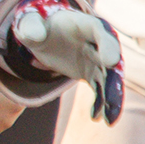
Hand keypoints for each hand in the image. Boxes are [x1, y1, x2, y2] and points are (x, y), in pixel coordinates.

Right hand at [0, 50, 24, 139]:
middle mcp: (13, 114)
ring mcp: (1, 126)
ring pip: (6, 108)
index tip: (7, 68)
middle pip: (18, 96)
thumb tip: (9, 52)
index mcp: (17, 95)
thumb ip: (0, 57)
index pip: (28, 81)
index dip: (17, 73)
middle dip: (9, 88)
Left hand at [12, 1, 124, 122]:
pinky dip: (100, 103)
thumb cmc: (38, 26)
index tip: (110, 62)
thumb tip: (36, 36)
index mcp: (84, 24)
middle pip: (112, 59)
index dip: (107, 45)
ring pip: (110, 79)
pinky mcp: (93, 73)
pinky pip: (100, 89)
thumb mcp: (30, 24)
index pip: (100, 32)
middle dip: (114, 78)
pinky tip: (97, 118)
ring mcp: (98, 59)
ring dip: (112, 98)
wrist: (44, 35)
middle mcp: (98, 42)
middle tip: (114, 98)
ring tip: (110, 119)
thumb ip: (31, 27)